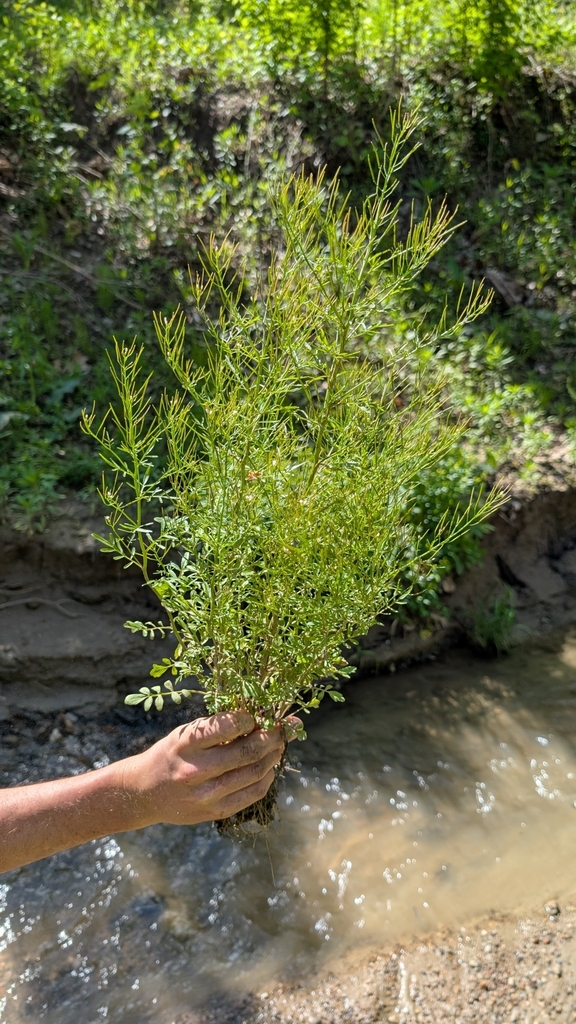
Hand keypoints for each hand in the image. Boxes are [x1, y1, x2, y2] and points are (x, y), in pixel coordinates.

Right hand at [120, 711, 300, 826]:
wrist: (145, 792)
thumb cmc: (172, 754)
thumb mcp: (185, 734)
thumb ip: (218, 727)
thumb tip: (261, 717)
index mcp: (185, 745)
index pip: (225, 727)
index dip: (248, 718)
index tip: (256, 714)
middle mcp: (194, 771)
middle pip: (245, 752)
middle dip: (270, 737)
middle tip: (281, 728)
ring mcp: (205, 795)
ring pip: (253, 773)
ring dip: (272, 756)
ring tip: (278, 745)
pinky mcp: (215, 812)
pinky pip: (252, 794)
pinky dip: (266, 778)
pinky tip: (269, 767)